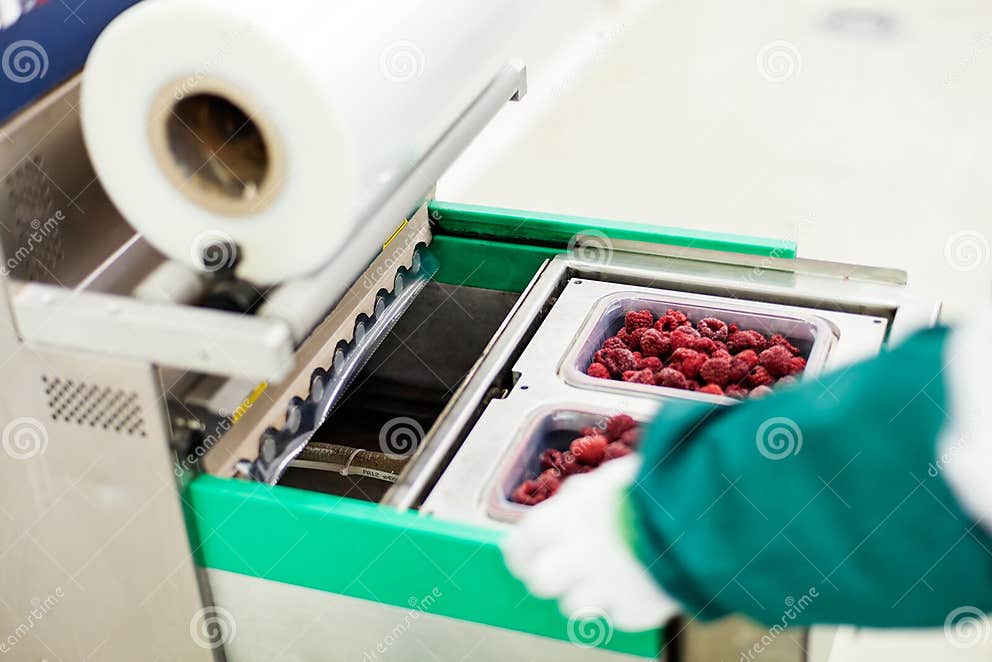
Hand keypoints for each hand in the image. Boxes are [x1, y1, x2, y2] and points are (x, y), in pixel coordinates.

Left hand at [501, 456, 678, 630]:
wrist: (706, 514)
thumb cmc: (656, 487)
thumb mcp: (611, 477)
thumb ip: (580, 494)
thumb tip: (563, 502)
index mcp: (567, 518)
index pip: (522, 544)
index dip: (522, 552)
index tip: (526, 555)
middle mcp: (580, 556)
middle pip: (541, 582)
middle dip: (550, 577)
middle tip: (567, 568)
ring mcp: (608, 589)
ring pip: (576, 606)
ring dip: (590, 592)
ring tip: (615, 571)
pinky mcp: (637, 612)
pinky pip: (617, 616)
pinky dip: (626, 603)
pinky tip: (640, 582)